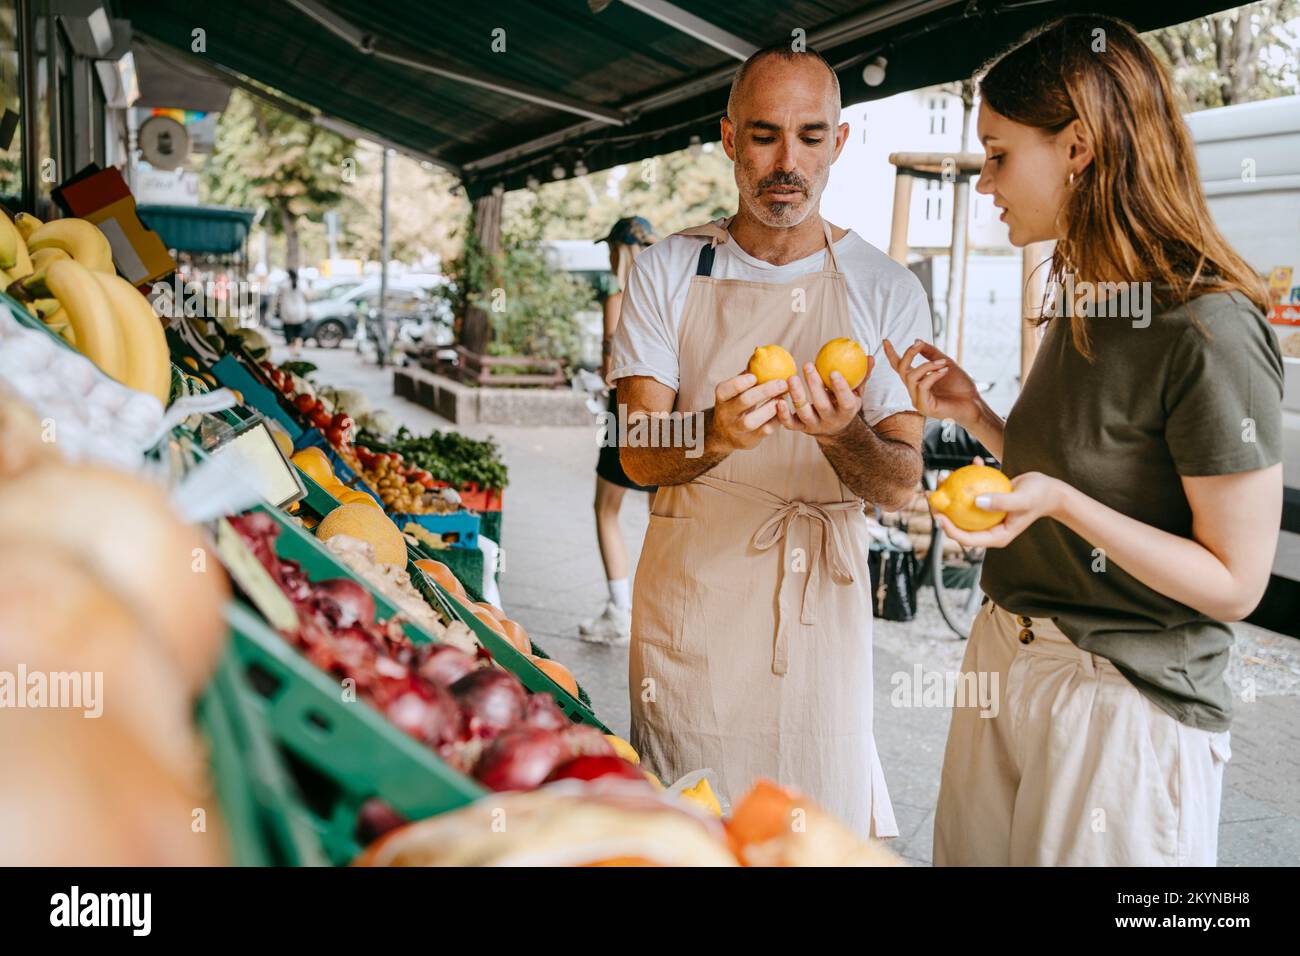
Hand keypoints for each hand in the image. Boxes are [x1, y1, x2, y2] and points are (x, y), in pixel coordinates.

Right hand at [712, 372, 788, 451]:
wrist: (725, 433)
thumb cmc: (736, 401)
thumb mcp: (735, 389)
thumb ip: (747, 374)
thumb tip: (761, 352)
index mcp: (722, 397)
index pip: (726, 389)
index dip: (739, 383)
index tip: (755, 376)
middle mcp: (726, 414)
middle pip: (744, 402)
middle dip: (765, 391)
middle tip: (783, 383)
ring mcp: (736, 429)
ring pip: (752, 420)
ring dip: (770, 407)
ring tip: (784, 397)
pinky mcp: (749, 440)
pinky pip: (765, 430)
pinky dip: (776, 420)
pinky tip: (784, 409)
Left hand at [775, 362, 868, 436]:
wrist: (835, 429)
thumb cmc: (845, 403)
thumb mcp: (856, 392)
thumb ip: (862, 376)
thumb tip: (870, 357)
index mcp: (847, 411)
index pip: (845, 401)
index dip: (840, 388)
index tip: (833, 371)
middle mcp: (831, 420)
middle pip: (822, 405)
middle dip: (814, 385)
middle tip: (807, 365)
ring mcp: (815, 425)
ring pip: (804, 413)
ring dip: (797, 396)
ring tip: (791, 378)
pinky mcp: (800, 428)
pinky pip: (790, 424)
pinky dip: (782, 414)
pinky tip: (778, 400)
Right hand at [883, 338, 981, 427]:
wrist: (974, 404)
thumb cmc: (960, 387)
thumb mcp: (945, 363)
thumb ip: (931, 353)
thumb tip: (917, 340)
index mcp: (918, 381)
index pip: (900, 367)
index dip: (891, 354)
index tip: (886, 340)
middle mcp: (915, 391)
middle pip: (901, 369)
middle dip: (909, 354)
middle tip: (919, 345)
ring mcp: (918, 400)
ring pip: (911, 377)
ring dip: (928, 366)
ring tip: (943, 364)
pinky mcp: (924, 407)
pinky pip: (922, 386)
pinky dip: (933, 376)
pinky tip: (944, 371)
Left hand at [932, 471, 1066, 548]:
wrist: (1050, 490)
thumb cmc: (1039, 496)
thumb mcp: (1022, 499)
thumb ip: (1002, 502)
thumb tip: (976, 501)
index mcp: (996, 536)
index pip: (967, 539)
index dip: (949, 530)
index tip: (938, 515)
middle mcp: (989, 528)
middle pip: (960, 523)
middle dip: (942, 510)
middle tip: (932, 494)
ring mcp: (988, 515)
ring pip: (963, 506)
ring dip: (952, 490)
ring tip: (944, 475)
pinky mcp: (988, 501)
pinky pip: (974, 491)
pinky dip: (972, 476)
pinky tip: (973, 461)